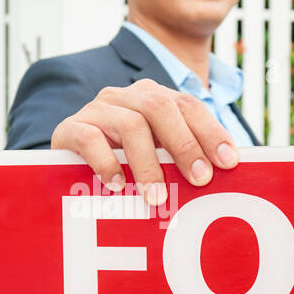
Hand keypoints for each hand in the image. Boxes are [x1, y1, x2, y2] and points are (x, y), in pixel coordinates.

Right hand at [50, 78, 240, 204]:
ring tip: (157, 196)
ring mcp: (97, 110)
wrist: (64, 165)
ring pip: (130, 124)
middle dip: (185, 144)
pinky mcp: (69, 129)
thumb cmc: (123, 167)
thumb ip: (183, 160)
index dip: (210, 131)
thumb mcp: (157, 158)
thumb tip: (224, 178)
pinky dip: (107, 163)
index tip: (228, 162)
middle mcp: (126, 98)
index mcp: (153, 98)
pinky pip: (90, 139)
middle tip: (199, 179)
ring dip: (148, 163)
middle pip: (160, 107)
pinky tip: (116, 185)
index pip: (188, 106)